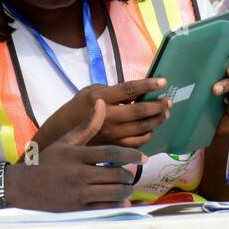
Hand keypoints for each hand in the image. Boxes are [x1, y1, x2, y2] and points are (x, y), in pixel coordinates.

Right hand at [5, 100, 146, 210]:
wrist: (23, 186)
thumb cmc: (46, 161)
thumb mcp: (64, 141)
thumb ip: (86, 126)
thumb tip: (101, 103)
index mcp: (76, 155)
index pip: (111, 153)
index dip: (130, 154)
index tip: (143, 157)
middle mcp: (78, 174)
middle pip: (115, 174)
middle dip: (129, 175)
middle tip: (133, 172)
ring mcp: (78, 193)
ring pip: (113, 192)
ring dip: (126, 190)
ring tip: (128, 186)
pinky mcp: (77, 208)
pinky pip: (104, 208)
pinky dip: (117, 205)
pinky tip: (123, 201)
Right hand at [35, 76, 169, 148]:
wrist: (60, 135)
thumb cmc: (76, 109)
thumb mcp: (89, 92)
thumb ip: (111, 91)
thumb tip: (135, 91)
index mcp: (100, 99)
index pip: (129, 90)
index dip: (148, 85)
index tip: (163, 81)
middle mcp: (107, 117)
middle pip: (140, 111)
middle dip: (158, 106)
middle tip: (168, 101)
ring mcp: (111, 134)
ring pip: (142, 129)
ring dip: (157, 120)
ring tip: (164, 113)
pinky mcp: (113, 147)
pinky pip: (136, 144)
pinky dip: (147, 136)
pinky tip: (151, 130)